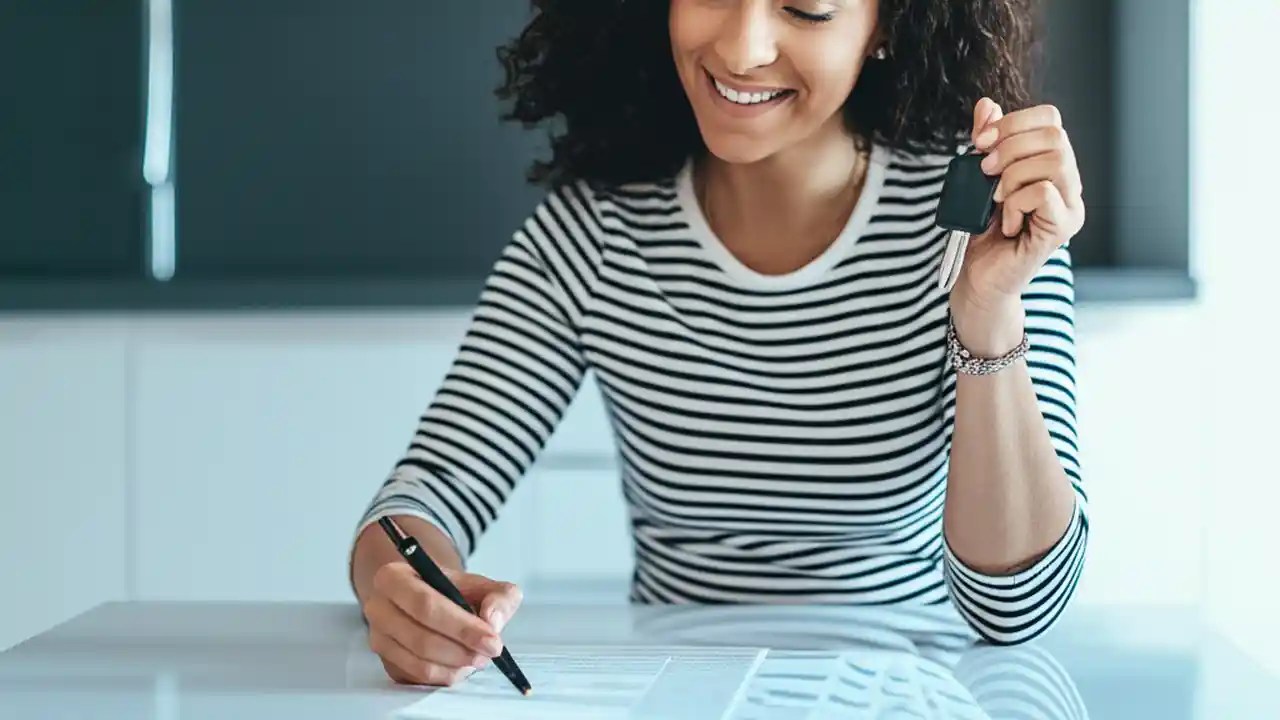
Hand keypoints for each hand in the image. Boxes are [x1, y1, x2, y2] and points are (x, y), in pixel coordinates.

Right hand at [362, 561, 522, 686]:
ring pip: (418, 663)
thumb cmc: (453, 592)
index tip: (492, 639)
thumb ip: (499, 596)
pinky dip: (444, 676)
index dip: (461, 626)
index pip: (426, 605)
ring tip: (478, 658)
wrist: (430, 601)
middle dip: (461, 650)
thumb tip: (493, 620)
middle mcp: (379, 609)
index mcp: (394, 578)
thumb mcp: (482, 585)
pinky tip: (461, 666)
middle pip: (421, 638)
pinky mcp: (386, 664)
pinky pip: (416, 678)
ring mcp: (379, 640)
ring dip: (455, 665)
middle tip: (489, 652)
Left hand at [951, 98, 1085, 351]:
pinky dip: (1016, 201)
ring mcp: (1070, 207)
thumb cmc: (981, 231)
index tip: (980, 142)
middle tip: (984, 171)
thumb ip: (987, 142)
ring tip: (996, 198)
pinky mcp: (1061, 229)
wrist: (978, 278)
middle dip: (1010, 147)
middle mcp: (1070, 183)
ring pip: (1054, 161)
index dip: (1014, 122)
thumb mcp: (978, 178)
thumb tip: (987, 106)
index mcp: (1052, 166)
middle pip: (1055, 136)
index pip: (1051, 119)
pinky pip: (1043, 192)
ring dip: (1012, 175)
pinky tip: (1007, 220)